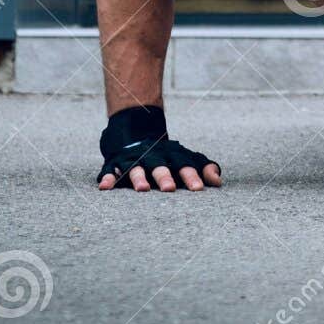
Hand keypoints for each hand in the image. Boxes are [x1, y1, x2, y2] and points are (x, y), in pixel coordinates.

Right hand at [97, 137, 222, 191]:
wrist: (135, 133)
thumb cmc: (167, 156)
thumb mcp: (187, 159)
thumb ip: (204, 168)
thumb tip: (218, 182)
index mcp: (172, 156)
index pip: (184, 164)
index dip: (191, 176)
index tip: (198, 188)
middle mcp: (153, 156)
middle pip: (159, 165)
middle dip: (164, 176)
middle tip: (170, 189)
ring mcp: (133, 159)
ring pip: (136, 168)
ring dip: (138, 178)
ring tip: (143, 189)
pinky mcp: (114, 164)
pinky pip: (109, 171)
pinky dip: (107, 178)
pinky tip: (105, 187)